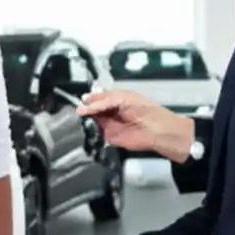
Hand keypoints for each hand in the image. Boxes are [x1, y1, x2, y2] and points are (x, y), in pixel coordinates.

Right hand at [76, 90, 193, 161]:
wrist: (157, 131)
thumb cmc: (144, 110)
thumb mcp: (123, 98)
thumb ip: (102, 101)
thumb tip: (82, 106)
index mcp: (114, 99)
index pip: (96, 97)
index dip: (88, 99)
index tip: (78, 102)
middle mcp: (109, 111)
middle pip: (91, 109)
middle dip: (84, 109)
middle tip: (76, 111)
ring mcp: (108, 124)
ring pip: (91, 121)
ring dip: (85, 120)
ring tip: (78, 118)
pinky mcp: (108, 137)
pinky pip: (95, 134)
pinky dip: (89, 131)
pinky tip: (85, 128)